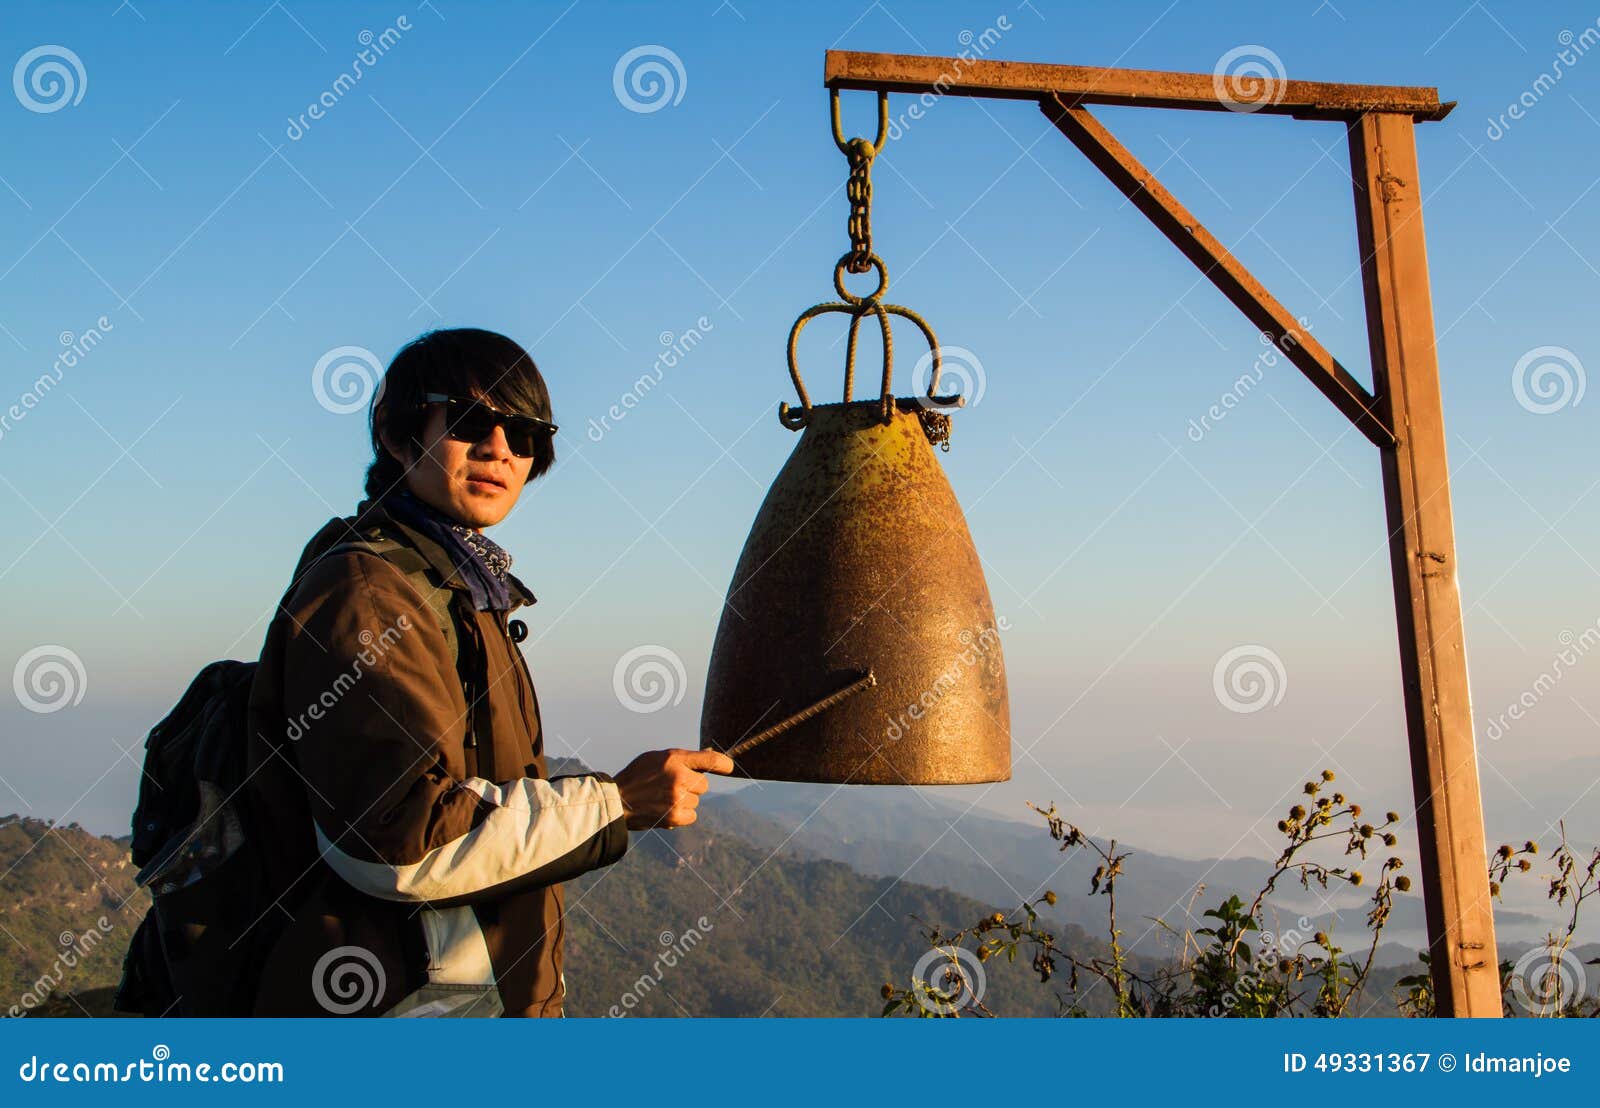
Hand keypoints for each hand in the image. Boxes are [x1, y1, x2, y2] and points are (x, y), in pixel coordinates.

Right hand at [613, 748, 734, 829]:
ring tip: (664, 798)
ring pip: (696, 800)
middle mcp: (678, 777)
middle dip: (693, 786)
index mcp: (674, 759)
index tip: (729, 767)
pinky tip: (666, 810)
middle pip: (704, 784)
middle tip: (672, 786)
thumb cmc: (637, 777)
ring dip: (686, 801)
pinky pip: (693, 815)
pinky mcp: (675, 816)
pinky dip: (683, 815)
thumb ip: (682, 759)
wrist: (618, 801)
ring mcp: (677, 798)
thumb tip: (710, 755)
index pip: (709, 759)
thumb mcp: (656, 758)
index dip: (723, 763)